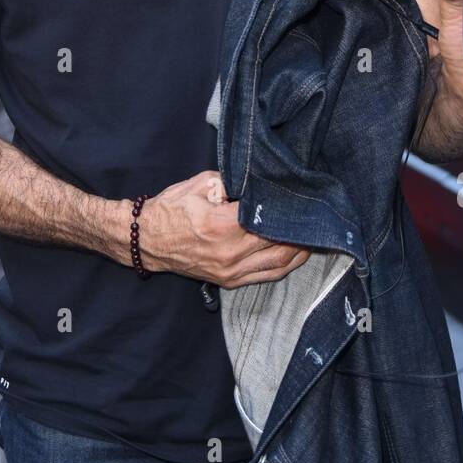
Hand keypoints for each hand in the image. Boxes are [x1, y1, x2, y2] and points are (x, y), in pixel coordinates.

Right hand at [141, 170, 310, 287]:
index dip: (288, 209)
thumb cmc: (172, 209)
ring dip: (299, 252)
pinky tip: (295, 255)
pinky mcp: (229, 281)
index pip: (268, 217)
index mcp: (222, 225)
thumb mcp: (200, 184)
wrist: (146, 239)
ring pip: (277, 264)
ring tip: (314, 238)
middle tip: (316, 218)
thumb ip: (232, 182)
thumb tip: (258, 183)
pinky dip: (284, 266)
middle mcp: (230, 252)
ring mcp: (230, 271)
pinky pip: (265, 276)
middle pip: (280, 243)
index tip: (303, 200)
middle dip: (301, 232)